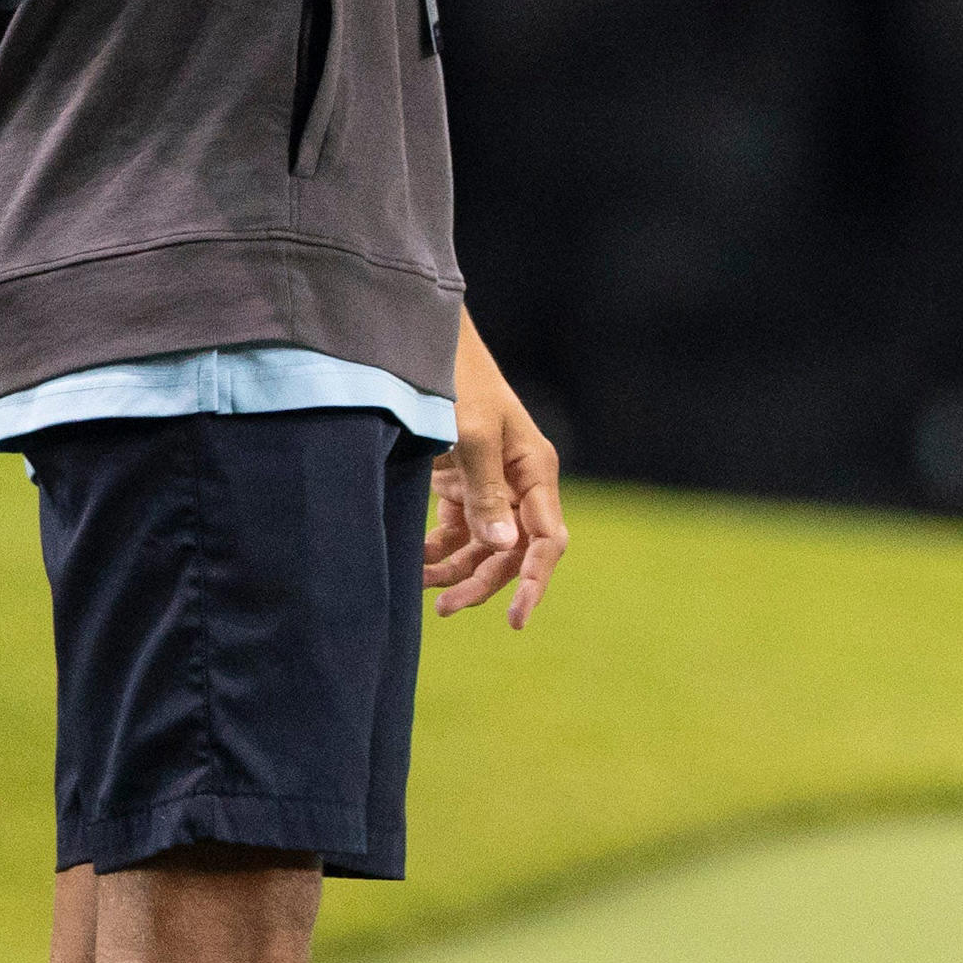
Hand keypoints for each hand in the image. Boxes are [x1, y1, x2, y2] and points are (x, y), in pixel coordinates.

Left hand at [427, 316, 567, 626]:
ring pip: (484, 547)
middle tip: (445, 609)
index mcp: (535, 471)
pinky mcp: (461, 483)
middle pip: (513, 552)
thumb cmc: (456, 381)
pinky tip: (415, 565)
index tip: (516, 617)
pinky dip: (438, 551)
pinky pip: (457, 532)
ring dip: (458, 573)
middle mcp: (520, 483)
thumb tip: (503, 549)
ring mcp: (490, 485)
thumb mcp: (470, 435)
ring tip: (423, 590)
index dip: (534, 581)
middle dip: (484, 583)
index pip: (547, 541)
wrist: (422, 346)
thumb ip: (486, 495)